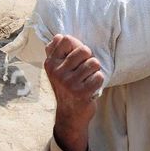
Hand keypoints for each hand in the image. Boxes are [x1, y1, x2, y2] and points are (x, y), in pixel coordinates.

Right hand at [45, 34, 103, 150]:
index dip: (76, 46)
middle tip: (84, 70)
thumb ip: (56, 52)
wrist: (70, 114)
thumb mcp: (56, 70)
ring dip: (94, 71)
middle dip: (88, 58)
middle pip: (84, 50)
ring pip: (94, 63)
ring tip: (87, 79)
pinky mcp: (81, 93)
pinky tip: (91, 88)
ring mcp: (69, 83)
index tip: (77, 57)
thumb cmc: (66, 87)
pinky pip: (99, 76)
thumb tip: (58, 36)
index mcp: (50, 63)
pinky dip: (98, 81)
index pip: (66, 39)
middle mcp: (57, 72)